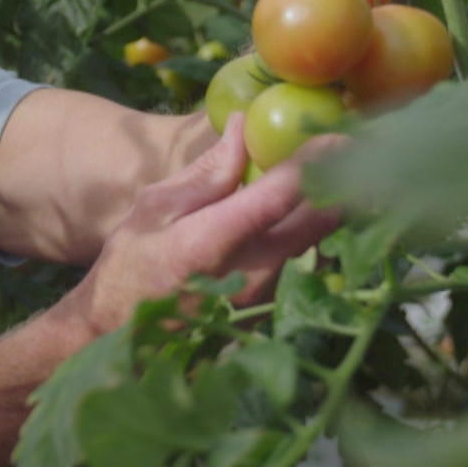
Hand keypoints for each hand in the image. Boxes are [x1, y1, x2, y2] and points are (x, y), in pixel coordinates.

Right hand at [52, 115, 343, 338]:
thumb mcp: (154, 208)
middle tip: (348, 154)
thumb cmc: (130, 267)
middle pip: (317, 221)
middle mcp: (252, 274)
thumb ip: (207, 172)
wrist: (119, 338)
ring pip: (310, 243)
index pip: (283, 194)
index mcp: (217, 241)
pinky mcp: (270, 313)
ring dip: (319, 210)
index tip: (340, 133)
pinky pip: (297, 265)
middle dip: (337, 184)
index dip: (316, 161)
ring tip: (322, 180)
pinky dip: (301, 236)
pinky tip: (292, 219)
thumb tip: (243, 128)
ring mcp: (265, 300)